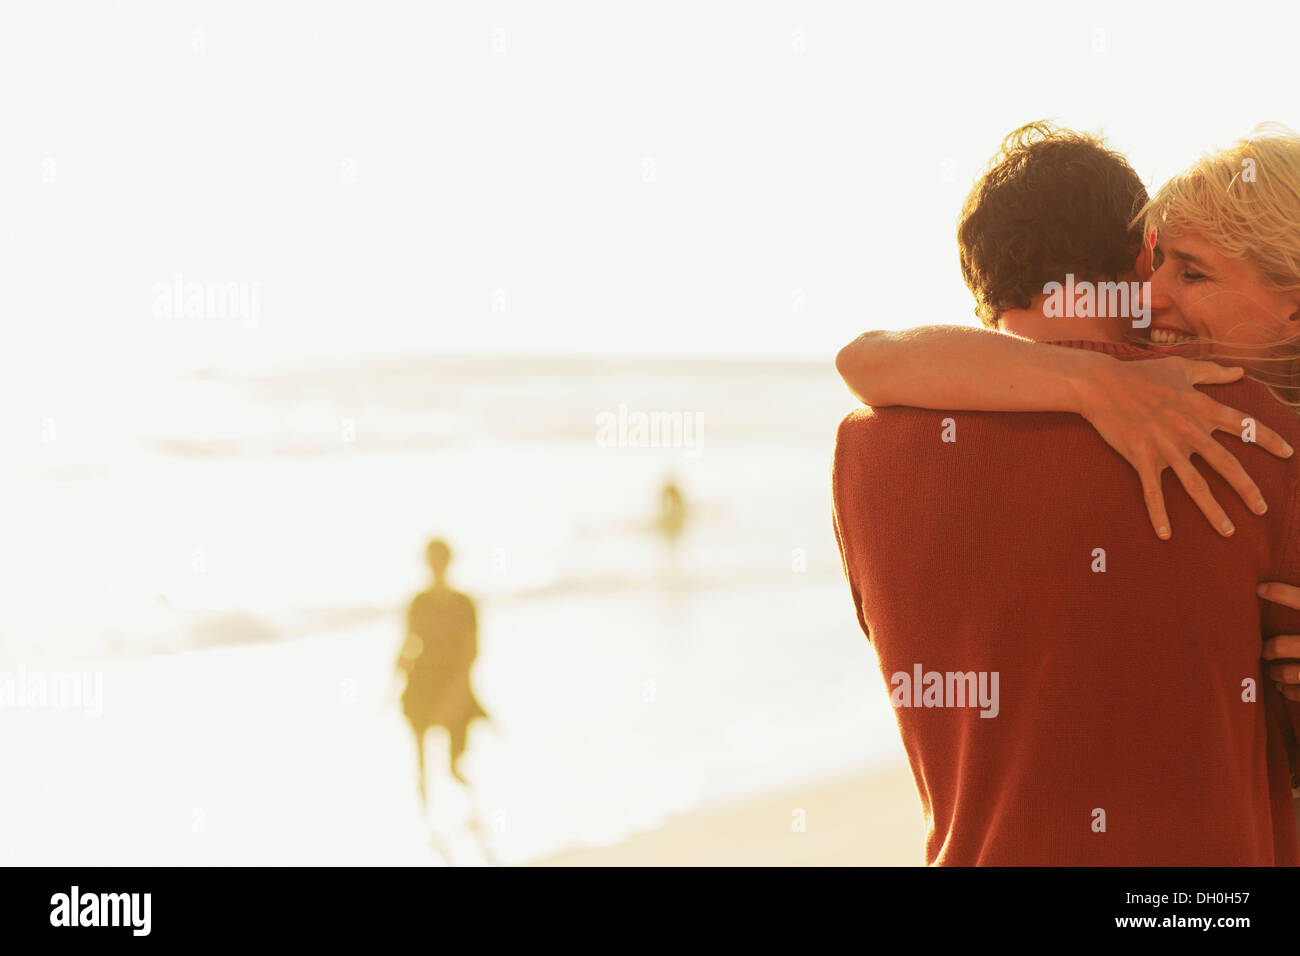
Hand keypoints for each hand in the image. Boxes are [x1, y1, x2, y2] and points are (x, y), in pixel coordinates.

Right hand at [1078, 357, 1293, 538]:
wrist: (1102, 383)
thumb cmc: (1140, 373)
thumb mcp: (1180, 368)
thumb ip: (1213, 372)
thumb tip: (1240, 371)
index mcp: (1201, 408)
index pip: (1243, 425)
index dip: (1268, 439)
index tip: (1289, 454)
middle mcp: (1189, 430)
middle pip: (1226, 464)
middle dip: (1247, 488)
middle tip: (1262, 509)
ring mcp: (1166, 446)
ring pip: (1195, 484)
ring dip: (1213, 510)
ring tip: (1228, 531)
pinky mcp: (1142, 457)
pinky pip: (1153, 491)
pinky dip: (1159, 513)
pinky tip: (1165, 534)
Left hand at [1259, 582, 1299, 701]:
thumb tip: (1269, 589)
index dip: (1283, 593)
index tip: (1259, 588)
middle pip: (1287, 645)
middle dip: (1270, 648)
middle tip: (1262, 650)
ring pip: (1292, 672)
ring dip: (1277, 672)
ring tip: (1272, 671)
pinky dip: (1290, 691)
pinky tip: (1283, 688)